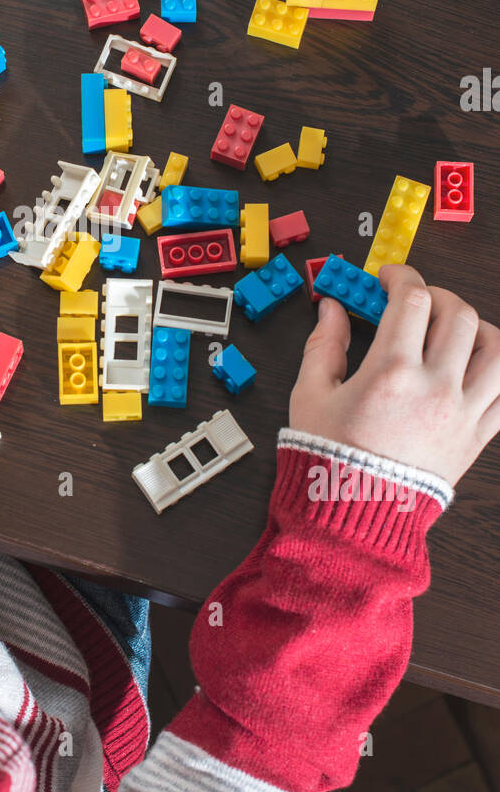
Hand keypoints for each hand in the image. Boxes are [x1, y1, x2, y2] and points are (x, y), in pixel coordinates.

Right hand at [290, 263, 499, 484]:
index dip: (400, 276)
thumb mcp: (311, 396)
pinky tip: (472, 364)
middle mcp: (434, 387)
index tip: (388, 278)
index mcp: (390, 372)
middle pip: (456, 313)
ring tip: (450, 331)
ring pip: (494, 346)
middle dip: (434, 296)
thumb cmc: (329, 459)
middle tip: (412, 302)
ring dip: (474, 327)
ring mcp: (462, 411)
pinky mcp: (477, 435)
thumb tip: (331, 308)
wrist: (353, 515)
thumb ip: (324, 345)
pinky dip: (495, 368)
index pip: (411, 297)